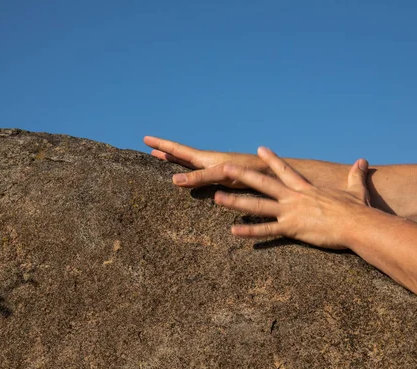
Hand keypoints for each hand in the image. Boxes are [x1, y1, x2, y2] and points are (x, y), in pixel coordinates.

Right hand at [143, 136, 265, 187]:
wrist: (270, 173)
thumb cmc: (247, 170)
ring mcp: (215, 169)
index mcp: (205, 158)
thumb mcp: (220, 173)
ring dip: (175, 162)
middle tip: (149, 147)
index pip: (177, 149)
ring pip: (189, 164)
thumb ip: (199, 177)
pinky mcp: (223, 178)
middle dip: (165, 151)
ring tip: (163, 158)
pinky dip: (188, 175)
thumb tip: (173, 181)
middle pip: (181, 155)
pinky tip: (189, 180)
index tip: (146, 138)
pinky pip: (199, 175)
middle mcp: (208, 161)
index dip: (162, 144)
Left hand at [214, 147, 370, 248]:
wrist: (359, 225)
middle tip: (224, 167)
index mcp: (306, 189)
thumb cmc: (359, 210)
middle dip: (242, 174)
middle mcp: (294, 197)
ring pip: (257, 205)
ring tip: (217, 197)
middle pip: (263, 183)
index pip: (285, 170)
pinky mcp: (291, 228)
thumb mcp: (356, 189)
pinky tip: (233, 231)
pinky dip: (249, 231)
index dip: (272, 159)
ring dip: (236, 201)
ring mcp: (290, 212)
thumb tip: (363, 161)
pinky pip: (266, 230)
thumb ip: (355, 175)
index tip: (259, 149)